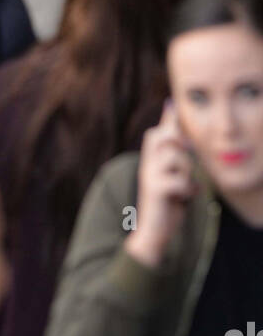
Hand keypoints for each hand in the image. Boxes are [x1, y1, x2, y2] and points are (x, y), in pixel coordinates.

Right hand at [125, 104, 196, 268]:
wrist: (154, 232)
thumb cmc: (167, 204)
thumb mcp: (172, 180)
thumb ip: (176, 163)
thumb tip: (183, 145)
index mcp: (151, 161)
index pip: (158, 134)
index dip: (167, 119)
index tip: (172, 103)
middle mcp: (147, 164)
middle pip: (163, 137)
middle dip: (178, 141)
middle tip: (187, 153)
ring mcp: (149, 175)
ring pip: (177, 158)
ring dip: (187, 172)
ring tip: (186, 186)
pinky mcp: (155, 189)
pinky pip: (180, 180)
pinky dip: (189, 189)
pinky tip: (187, 197)